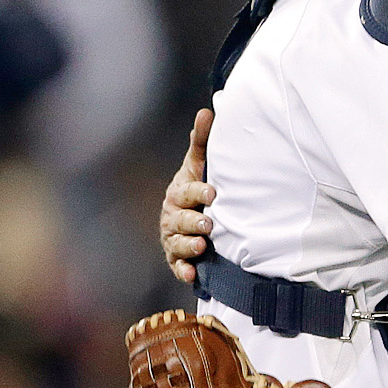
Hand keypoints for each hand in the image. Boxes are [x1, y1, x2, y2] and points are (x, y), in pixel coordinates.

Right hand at [162, 109, 215, 283]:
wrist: (192, 217)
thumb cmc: (197, 187)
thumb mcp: (199, 165)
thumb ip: (202, 142)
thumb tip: (207, 111)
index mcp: (178, 193)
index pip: (186, 192)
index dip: (198, 193)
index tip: (214, 193)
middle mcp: (173, 216)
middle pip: (181, 220)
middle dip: (193, 222)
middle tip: (208, 224)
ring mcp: (173, 239)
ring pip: (178, 244)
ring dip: (189, 246)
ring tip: (203, 247)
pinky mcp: (177, 259)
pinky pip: (178, 266)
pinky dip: (184, 271)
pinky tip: (191, 275)